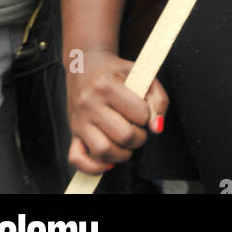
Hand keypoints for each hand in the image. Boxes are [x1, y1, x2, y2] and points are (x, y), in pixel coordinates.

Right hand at [66, 48, 167, 174]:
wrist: (85, 65)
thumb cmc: (117, 72)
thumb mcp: (142, 74)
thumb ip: (158, 98)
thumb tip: (157, 128)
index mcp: (106, 84)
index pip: (139, 113)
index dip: (147, 115)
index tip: (143, 110)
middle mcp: (89, 102)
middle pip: (123, 135)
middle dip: (139, 138)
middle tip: (138, 129)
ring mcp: (79, 120)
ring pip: (103, 150)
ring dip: (122, 154)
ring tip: (127, 144)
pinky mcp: (73, 133)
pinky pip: (77, 159)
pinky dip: (94, 167)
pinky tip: (108, 162)